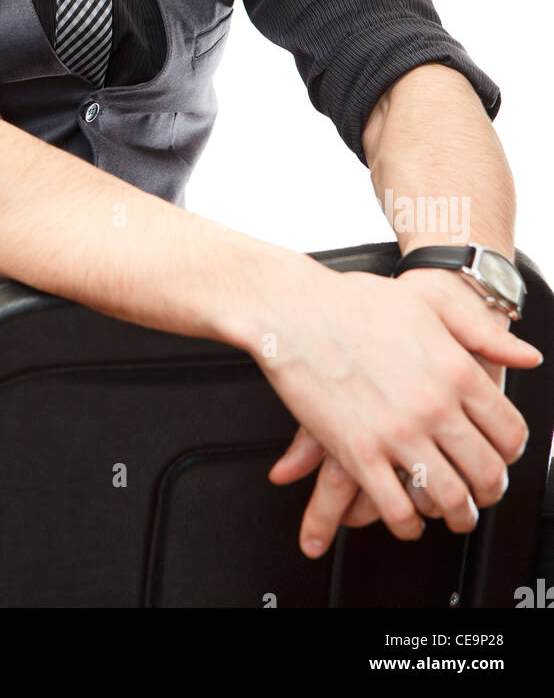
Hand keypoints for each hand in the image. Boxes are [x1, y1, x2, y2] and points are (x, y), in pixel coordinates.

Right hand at [267, 266, 526, 555]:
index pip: (510, 433)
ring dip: (456, 515)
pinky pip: (397, 508)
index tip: (500, 457)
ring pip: (447, 498)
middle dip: (488, 492)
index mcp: (457, 370)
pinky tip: (407, 519)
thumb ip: (483, 334)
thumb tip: (529, 357)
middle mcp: (434, 406)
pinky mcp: (358, 452)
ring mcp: (397, 432)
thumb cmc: (354, 301)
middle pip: (486, 472)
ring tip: (451, 514)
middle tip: (481, 494)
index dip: (510, 454)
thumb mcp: (430, 306)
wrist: (295, 308)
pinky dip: (408, 524)